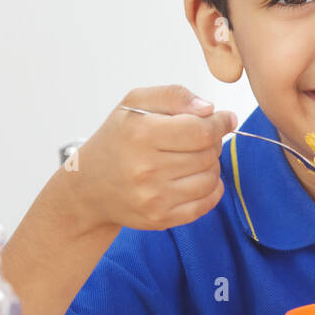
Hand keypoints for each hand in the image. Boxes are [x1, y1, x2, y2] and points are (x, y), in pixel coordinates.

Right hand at [61, 85, 236, 231]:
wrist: (90, 186)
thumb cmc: (117, 140)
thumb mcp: (135, 104)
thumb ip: (174, 96)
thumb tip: (209, 109)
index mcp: (140, 134)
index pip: (201, 131)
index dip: (220, 123)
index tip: (224, 119)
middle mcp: (145, 168)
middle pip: (208, 154)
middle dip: (212, 143)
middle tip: (200, 139)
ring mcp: (153, 197)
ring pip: (211, 178)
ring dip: (211, 165)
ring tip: (195, 158)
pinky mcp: (160, 218)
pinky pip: (206, 204)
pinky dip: (211, 189)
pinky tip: (197, 178)